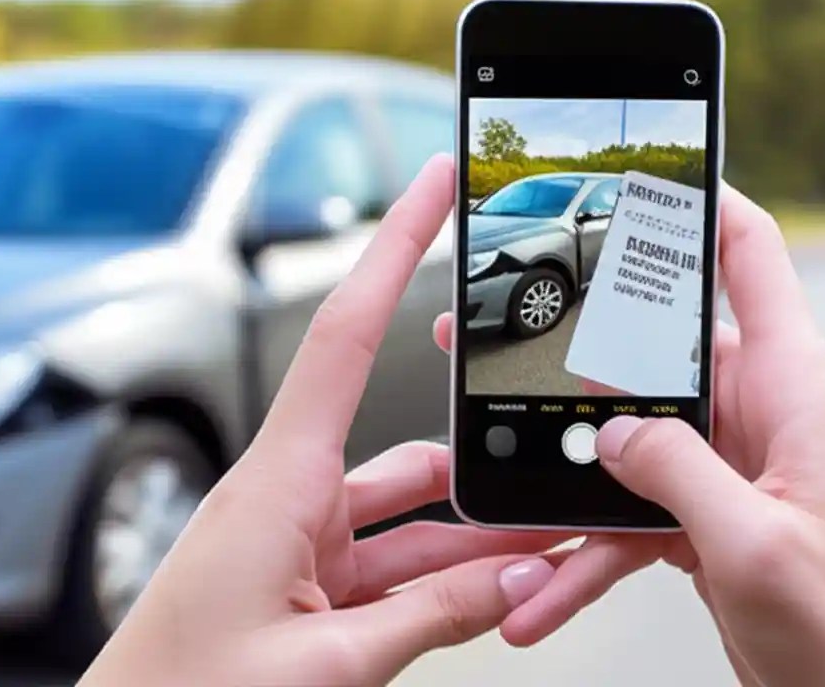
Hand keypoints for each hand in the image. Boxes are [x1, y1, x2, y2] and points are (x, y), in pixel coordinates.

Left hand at [82, 156, 571, 686]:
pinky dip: (449, 576)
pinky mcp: (308, 585)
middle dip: (485, 457)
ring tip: (547, 540)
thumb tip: (515, 585)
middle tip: (547, 450)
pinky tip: (498, 587)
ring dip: (479, 532)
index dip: (392, 247)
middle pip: (411, 448)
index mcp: (276, 484)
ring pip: (414, 516)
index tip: (431, 186)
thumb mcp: (322, 667)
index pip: (346, 334)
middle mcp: (289, 497)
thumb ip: (428, 620)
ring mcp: (301, 543)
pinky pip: (397, 564)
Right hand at [432, 183, 824, 684]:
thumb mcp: (754, 543)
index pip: (751, 258)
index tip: (639, 174)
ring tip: (493, 474)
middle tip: (503, 337)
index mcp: (794, 390)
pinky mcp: (704, 512)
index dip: (702, 202)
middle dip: (577, 350)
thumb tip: (612, 432)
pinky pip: (628, 510)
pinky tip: (545, 590)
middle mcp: (759, 414)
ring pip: (629, 436)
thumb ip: (676, 472)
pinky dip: (584, 549)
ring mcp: (727, 464)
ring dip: (565, 467)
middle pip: (657, 349)